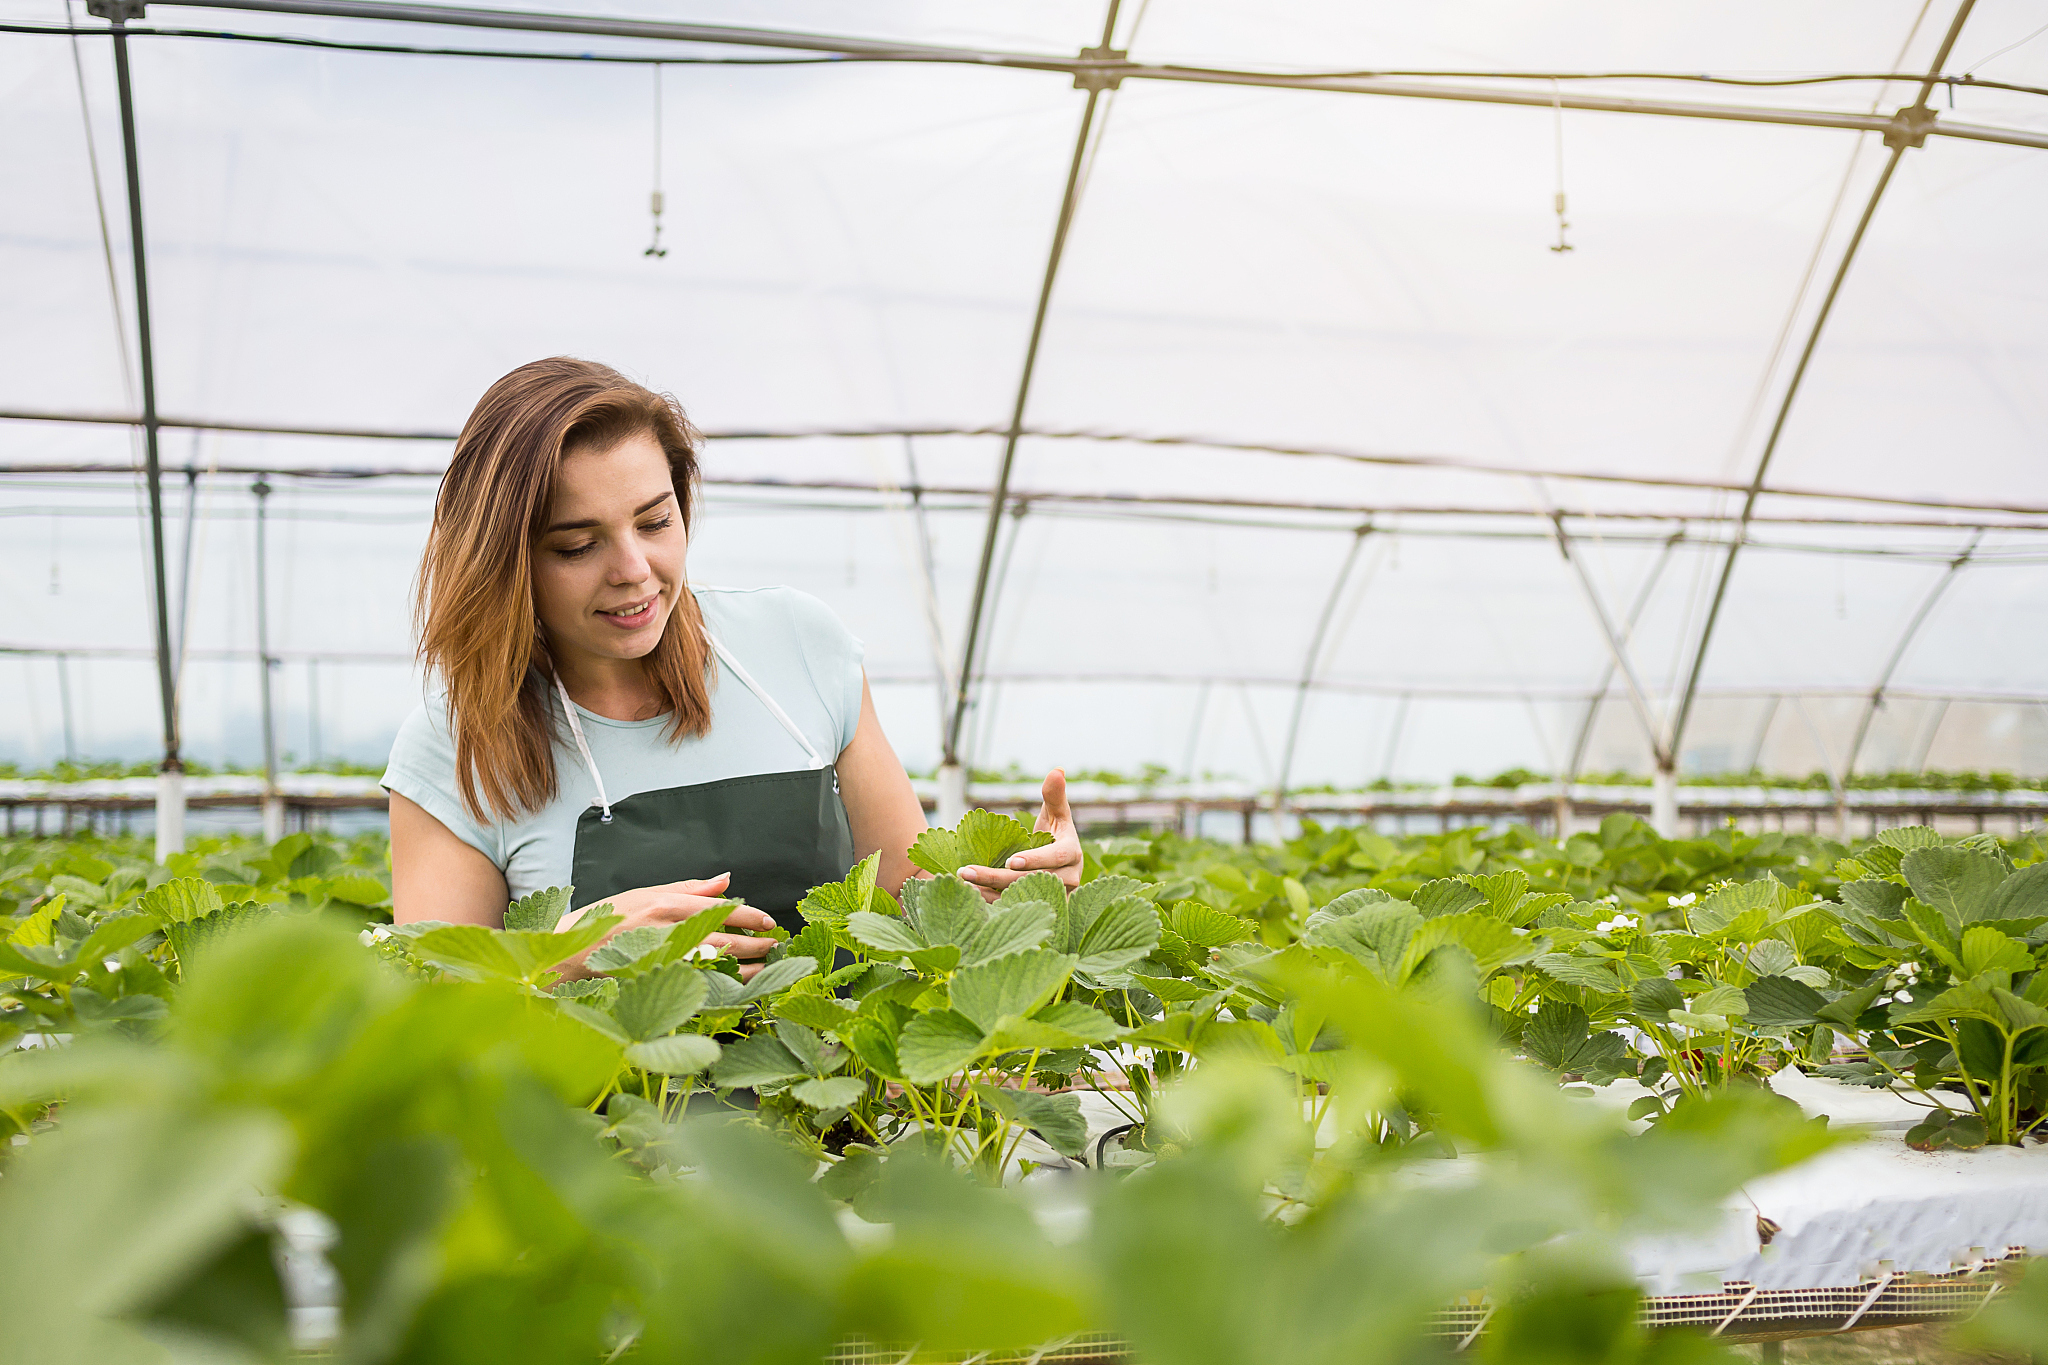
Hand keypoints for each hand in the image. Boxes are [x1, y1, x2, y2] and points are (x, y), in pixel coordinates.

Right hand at [557, 872, 780, 978]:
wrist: (568, 953)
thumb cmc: (606, 921)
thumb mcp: (645, 894)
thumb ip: (688, 889)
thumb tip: (726, 880)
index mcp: (665, 905)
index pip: (720, 909)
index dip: (749, 916)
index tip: (768, 921)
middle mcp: (666, 931)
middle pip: (724, 939)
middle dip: (755, 944)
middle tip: (774, 946)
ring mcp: (662, 961)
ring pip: (716, 966)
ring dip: (746, 969)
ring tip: (766, 967)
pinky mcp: (656, 985)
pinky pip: (697, 987)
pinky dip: (721, 988)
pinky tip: (737, 988)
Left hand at [959, 770, 1084, 902]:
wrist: (1060, 867)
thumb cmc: (1055, 835)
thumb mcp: (1057, 815)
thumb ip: (1054, 795)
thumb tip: (1056, 770)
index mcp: (1072, 855)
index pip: (1055, 859)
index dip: (1035, 860)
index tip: (1011, 861)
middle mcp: (1068, 880)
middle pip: (1030, 882)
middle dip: (996, 878)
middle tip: (966, 871)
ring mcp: (1054, 898)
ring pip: (1019, 898)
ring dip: (988, 893)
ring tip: (961, 883)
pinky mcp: (1039, 907)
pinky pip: (1014, 908)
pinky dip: (991, 904)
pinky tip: (969, 895)